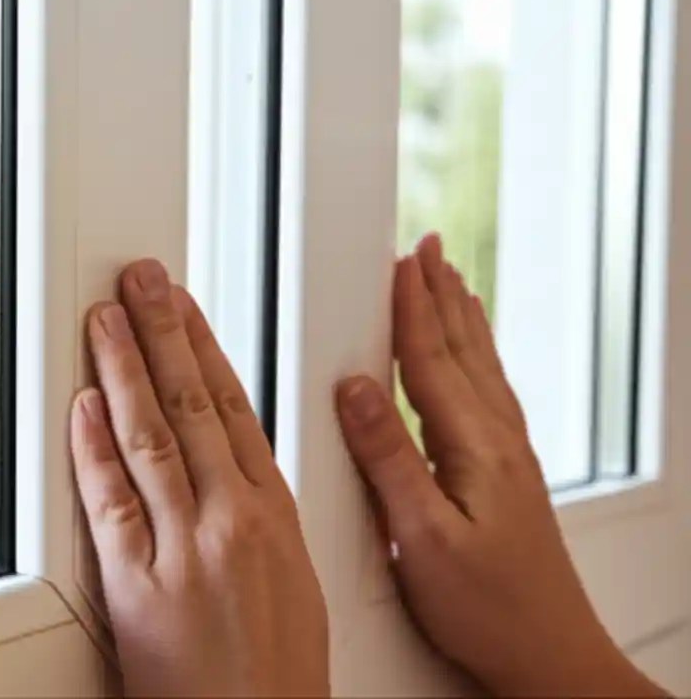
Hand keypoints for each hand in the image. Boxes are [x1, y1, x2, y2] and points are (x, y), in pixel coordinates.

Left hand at [70, 259, 327, 696]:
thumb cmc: (278, 676)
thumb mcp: (294, 583)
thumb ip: (260, 519)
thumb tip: (235, 472)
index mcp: (275, 517)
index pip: (237, 410)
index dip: (206, 350)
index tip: (186, 309)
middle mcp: (234, 521)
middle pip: (194, 405)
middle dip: (163, 334)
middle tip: (141, 280)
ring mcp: (186, 549)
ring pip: (152, 436)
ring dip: (123, 369)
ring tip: (105, 318)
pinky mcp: (138, 586)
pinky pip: (111, 503)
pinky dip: (93, 449)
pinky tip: (82, 406)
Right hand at [335, 235, 664, 696]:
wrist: (548, 654)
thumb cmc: (487, 608)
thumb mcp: (423, 536)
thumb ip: (388, 459)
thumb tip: (355, 391)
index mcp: (476, 449)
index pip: (433, 360)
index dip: (412, 307)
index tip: (398, 261)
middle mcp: (499, 444)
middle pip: (464, 350)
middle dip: (441, 295)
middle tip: (427, 248)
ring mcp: (509, 460)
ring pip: (482, 368)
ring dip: (463, 319)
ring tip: (451, 280)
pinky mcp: (509, 479)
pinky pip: (490, 395)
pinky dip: (478, 360)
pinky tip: (472, 363)